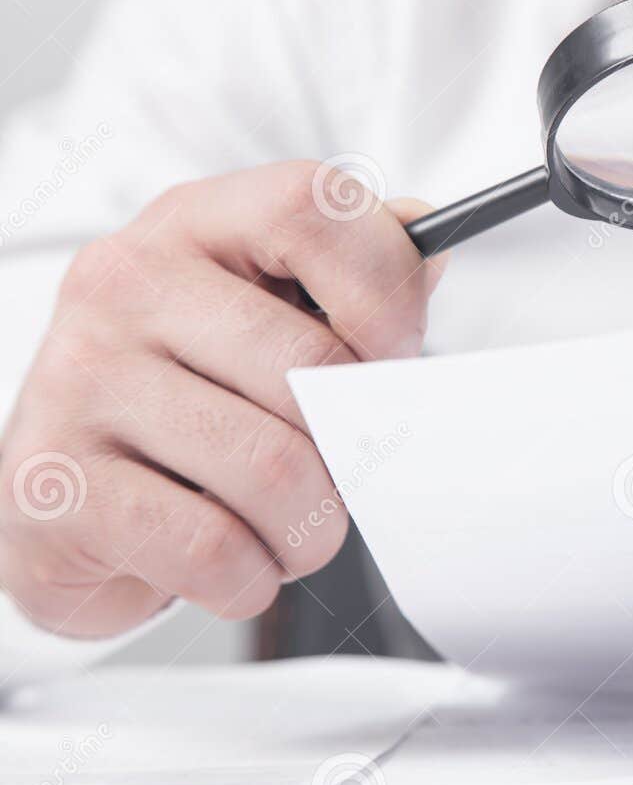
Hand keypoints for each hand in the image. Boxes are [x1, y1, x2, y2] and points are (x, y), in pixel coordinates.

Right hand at [0, 161, 445, 636]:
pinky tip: (236, 565)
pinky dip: (250, 577)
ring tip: (295, 530)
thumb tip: (427, 243)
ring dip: (311, 528)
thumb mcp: (266, 317)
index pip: (312, 208)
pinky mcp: (54, 480)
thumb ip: (352, 279)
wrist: (61, 504)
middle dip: (354, 448)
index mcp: (192, 224)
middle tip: (344, 477)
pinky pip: (210, 546)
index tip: (394, 360)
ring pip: (274, 468)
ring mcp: (80, 376)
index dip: (386, 292)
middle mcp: (125, 282)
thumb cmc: (187, 399)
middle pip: (309, 363)